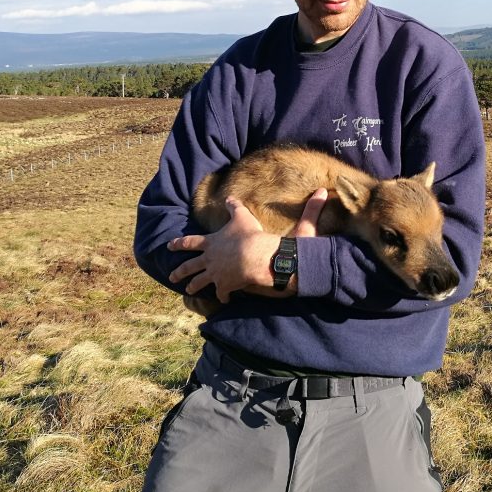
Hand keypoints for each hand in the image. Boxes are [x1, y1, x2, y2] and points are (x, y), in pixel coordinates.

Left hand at [168, 188, 326, 301]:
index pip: (192, 240)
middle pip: (190, 264)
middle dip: (180, 269)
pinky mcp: (227, 286)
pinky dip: (221, 296)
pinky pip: (221, 293)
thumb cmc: (260, 237)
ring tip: (187, 291)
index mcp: (215, 240)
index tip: (169, 245)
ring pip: (200, 281)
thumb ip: (299, 208)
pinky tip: (221, 299)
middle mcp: (211, 257)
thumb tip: (322, 192)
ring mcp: (217, 273)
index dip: (181, 242)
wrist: (259, 258)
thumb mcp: (262, 217)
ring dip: (194, 286)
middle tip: (172, 274)